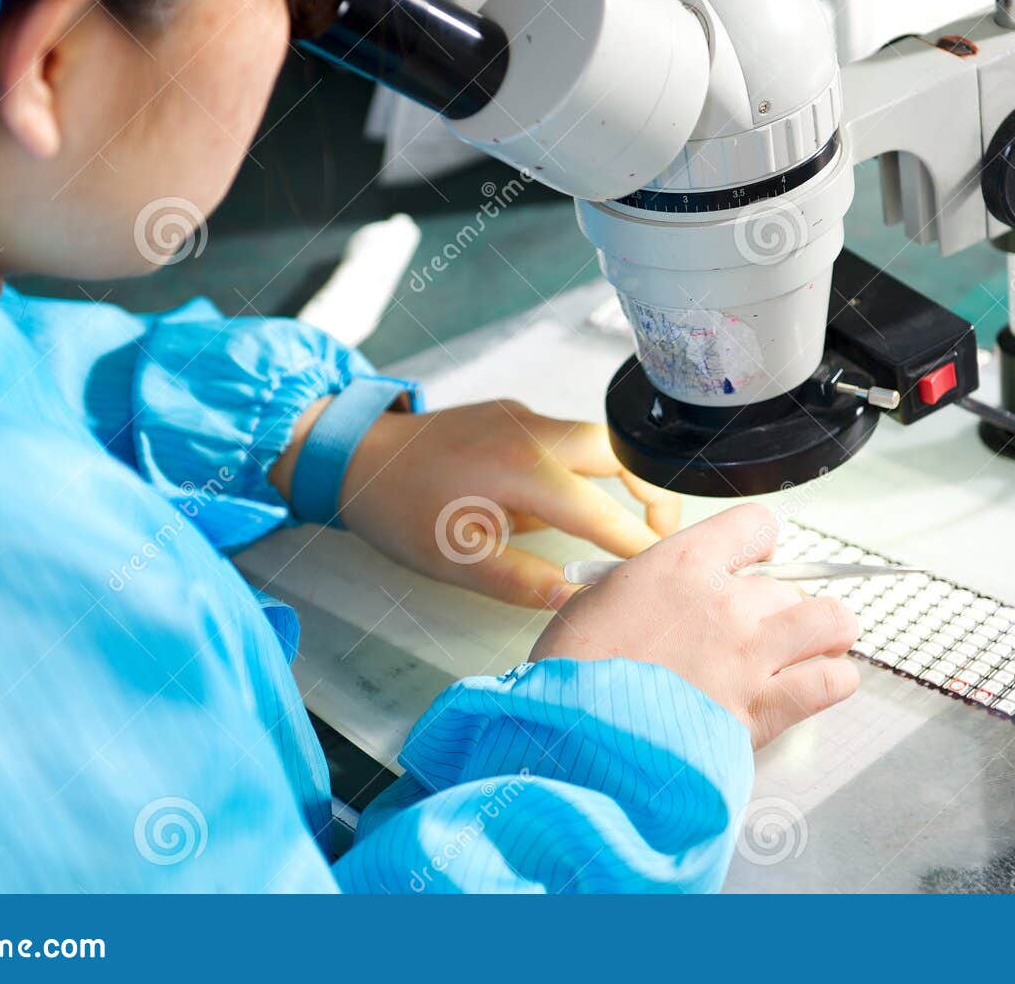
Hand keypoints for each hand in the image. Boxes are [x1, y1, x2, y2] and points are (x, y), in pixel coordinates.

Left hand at [307, 399, 681, 607]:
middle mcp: (534, 432)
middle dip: (652, 491)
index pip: (601, 510)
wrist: (355, 454)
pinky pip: (568, 438)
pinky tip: (572, 504)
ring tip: (626, 524)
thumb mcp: (456, 559)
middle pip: (621, 453)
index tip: (659, 568)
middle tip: (659, 535)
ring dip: (622, 476)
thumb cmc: (399, 508)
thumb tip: (577, 597)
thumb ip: (522, 580)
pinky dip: (588, 468)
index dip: (637, 543)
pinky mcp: (514, 417)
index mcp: (524, 469)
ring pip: (598, 440)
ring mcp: (524, 418)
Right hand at [530, 503, 860, 748]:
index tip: (753, 563)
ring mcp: (751, 655)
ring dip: (827, 632)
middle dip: (780, 607)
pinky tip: (819, 684)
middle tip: (763, 631)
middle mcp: (727, 602)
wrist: (576, 738)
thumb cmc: (572, 676)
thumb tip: (665, 596)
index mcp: (683, 564)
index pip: (755, 525)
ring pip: (831, 621)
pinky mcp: (764, 709)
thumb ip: (646, 589)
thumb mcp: (598, 603)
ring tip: (815, 647)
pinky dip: (833, 680)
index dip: (759, 545)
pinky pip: (830, 682)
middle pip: (789, 585)